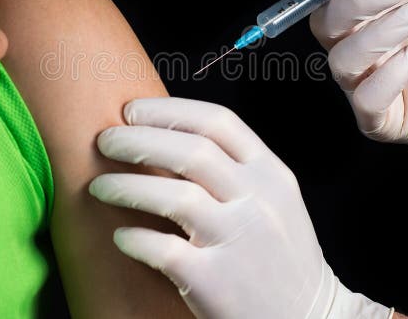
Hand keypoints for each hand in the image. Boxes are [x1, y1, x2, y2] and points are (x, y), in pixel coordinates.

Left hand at [89, 97, 391, 318]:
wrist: (310, 318)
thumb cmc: (281, 255)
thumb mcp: (274, 200)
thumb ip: (236, 169)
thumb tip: (169, 135)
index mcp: (272, 174)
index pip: (218, 122)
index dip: (168, 111)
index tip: (131, 110)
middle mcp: (259, 202)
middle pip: (191, 151)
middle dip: (138, 140)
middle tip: (104, 140)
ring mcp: (240, 240)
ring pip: (174, 197)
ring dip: (126, 186)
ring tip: (98, 185)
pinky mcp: (218, 281)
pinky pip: (165, 250)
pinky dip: (136, 239)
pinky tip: (120, 236)